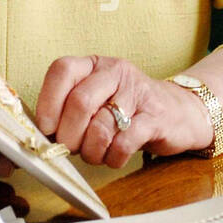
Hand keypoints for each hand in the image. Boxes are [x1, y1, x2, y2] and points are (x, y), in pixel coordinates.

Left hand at [34, 55, 212, 167]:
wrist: (179, 112)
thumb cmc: (127, 109)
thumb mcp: (98, 98)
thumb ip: (70, 109)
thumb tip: (43, 134)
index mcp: (94, 64)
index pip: (62, 70)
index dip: (47, 102)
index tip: (46, 128)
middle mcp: (115, 72)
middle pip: (79, 102)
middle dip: (69, 135)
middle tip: (70, 148)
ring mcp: (137, 93)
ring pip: (100, 127)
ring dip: (91, 151)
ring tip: (94, 154)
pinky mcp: (155, 119)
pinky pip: (124, 143)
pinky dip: (112, 157)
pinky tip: (114, 157)